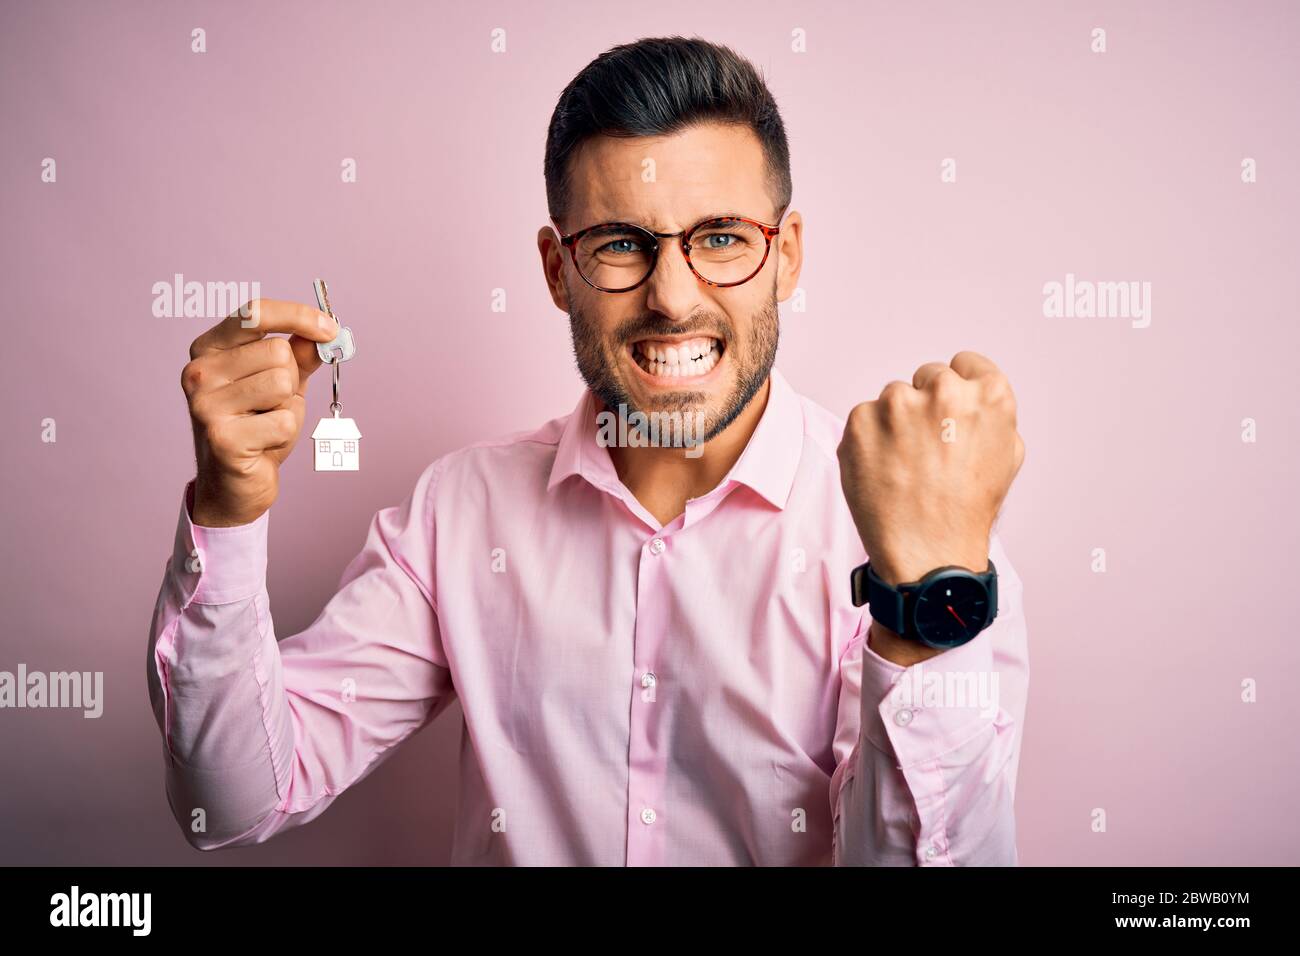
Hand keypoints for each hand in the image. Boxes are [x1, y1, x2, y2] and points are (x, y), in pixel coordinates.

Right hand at [182, 299, 338, 526]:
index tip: (330, 329)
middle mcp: (199, 372)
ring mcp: (206, 405)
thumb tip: (323, 333)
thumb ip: (300, 355)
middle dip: (291, 379)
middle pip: (278, 351)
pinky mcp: (222, 438)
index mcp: (208, 349)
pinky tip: (263, 444)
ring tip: (266, 423)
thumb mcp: (282, 384)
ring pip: (282, 383)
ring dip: (287, 407)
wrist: (235, 483)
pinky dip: (285, 434)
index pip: (255, 312)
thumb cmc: (257, 427)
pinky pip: (284, 420)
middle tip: (271, 405)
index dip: (299, 316)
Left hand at [837, 350, 1023, 596]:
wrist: (927, 553)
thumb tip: (972, 393)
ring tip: (905, 466)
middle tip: (927, 449)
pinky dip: (869, 441)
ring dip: (895, 423)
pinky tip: (883, 471)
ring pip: (893, 398)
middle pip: (928, 376)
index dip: (959, 390)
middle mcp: (944, 390)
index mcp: (989, 394)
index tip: (950, 414)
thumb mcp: (1007, 455)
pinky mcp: (860, 421)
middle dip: (926, 406)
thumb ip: (990, 413)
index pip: (966, 364)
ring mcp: (897, 403)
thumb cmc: (967, 510)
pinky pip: (864, 419)